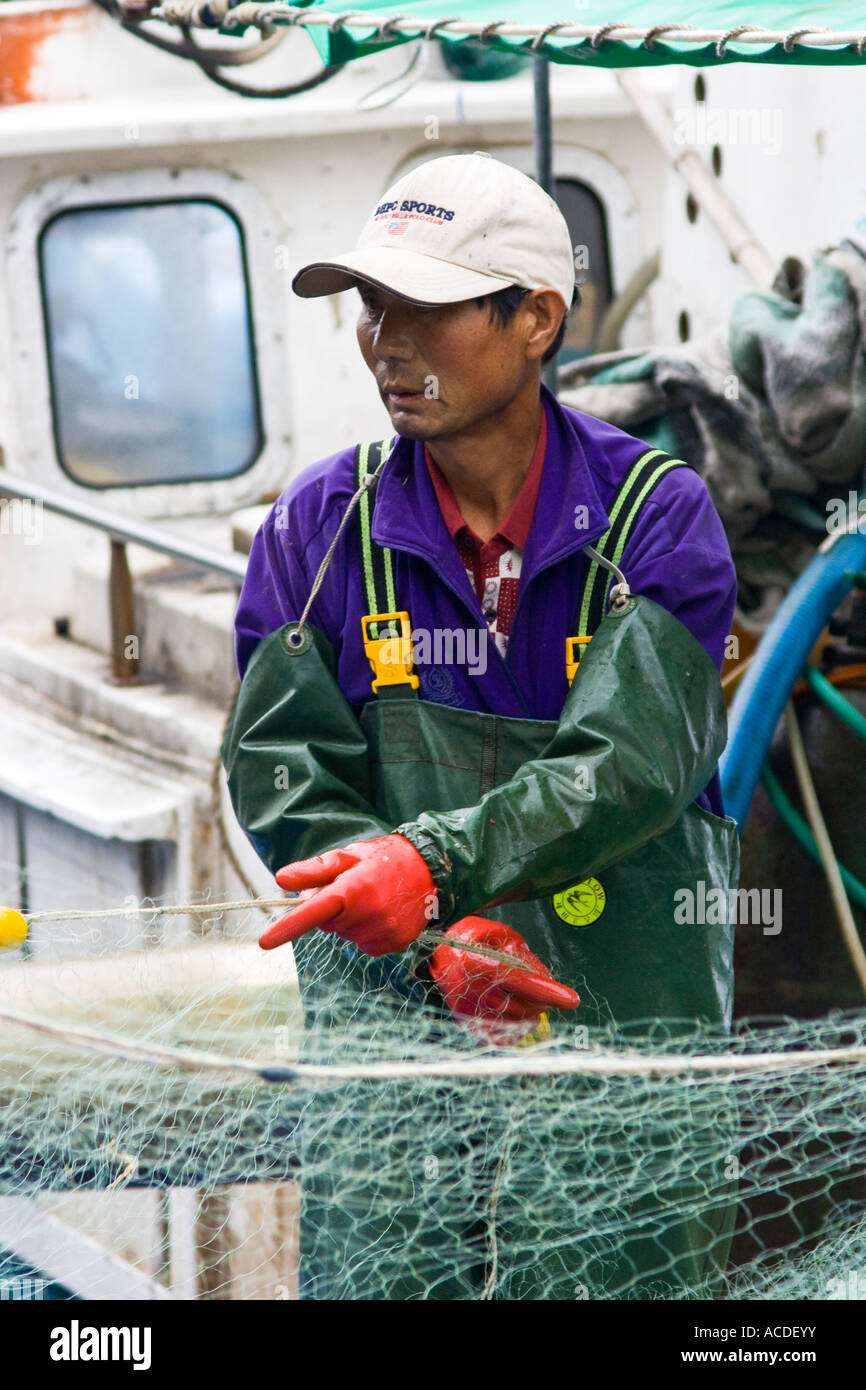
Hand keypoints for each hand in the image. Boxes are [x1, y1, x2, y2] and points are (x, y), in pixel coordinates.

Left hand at [259, 835, 436, 956]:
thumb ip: (313, 870)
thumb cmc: (382, 859)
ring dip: (350, 922)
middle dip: (330, 910)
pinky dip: (366, 932)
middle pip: (327, 925)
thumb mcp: (347, 857)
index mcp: (354, 889)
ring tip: (372, 899)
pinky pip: (364, 945)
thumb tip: (281, 879)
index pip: (314, 912)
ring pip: (346, 936)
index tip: (264, 941)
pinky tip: (381, 914)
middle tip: (351, 889)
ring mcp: (384, 932)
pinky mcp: (395, 944)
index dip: (288, 927)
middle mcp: (369, 914)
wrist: (431, 869)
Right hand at [430, 917, 579, 1045]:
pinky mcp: (465, 1020)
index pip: (521, 981)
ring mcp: (466, 1008)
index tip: (573, 1000)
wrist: (436, 950)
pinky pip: (496, 1035)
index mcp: (477, 963)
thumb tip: (546, 979)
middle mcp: (470, 989)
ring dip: (530, 1014)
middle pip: (520, 1005)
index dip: (548, 991)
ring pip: (511, 1021)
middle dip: (541, 1002)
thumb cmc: (471, 937)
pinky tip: (521, 1019)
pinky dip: (514, 1030)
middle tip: (551, 995)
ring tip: (534, 1003)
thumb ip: (523, 956)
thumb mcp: (500, 935)